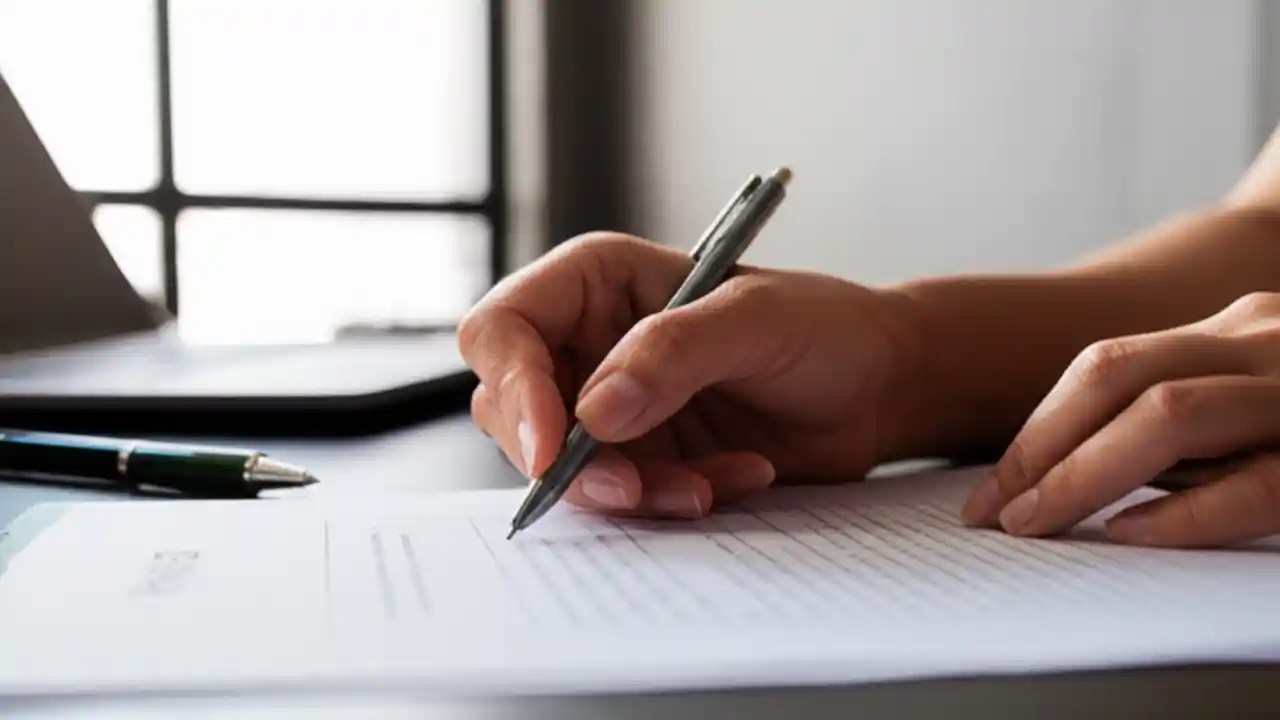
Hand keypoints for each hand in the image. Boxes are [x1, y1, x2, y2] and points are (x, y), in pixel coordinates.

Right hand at [458, 233, 921, 518]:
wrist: (877, 389)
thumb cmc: (825, 326)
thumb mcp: (756, 321)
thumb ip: (674, 353)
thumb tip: (594, 411)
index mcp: (599, 283)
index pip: (506, 326)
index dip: (512, 384)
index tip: (550, 445)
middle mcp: (590, 344)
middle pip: (512, 408)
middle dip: (567, 460)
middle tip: (632, 488)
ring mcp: (611, 407)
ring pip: (561, 466)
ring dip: (627, 490)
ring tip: (704, 485)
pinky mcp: (640, 458)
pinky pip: (618, 497)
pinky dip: (668, 502)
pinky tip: (734, 477)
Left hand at [962, 292, 1279, 547]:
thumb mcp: (1259, 405)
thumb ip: (1185, 431)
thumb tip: (1072, 483)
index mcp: (1235, 333)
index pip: (1107, 368)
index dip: (1036, 431)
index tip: (989, 493)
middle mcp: (1264, 341)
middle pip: (1118, 377)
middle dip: (1038, 448)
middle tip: (986, 514)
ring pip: (1170, 413)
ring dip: (1084, 474)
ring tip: (1032, 524)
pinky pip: (1256, 484)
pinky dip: (1184, 513)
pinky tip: (1128, 532)